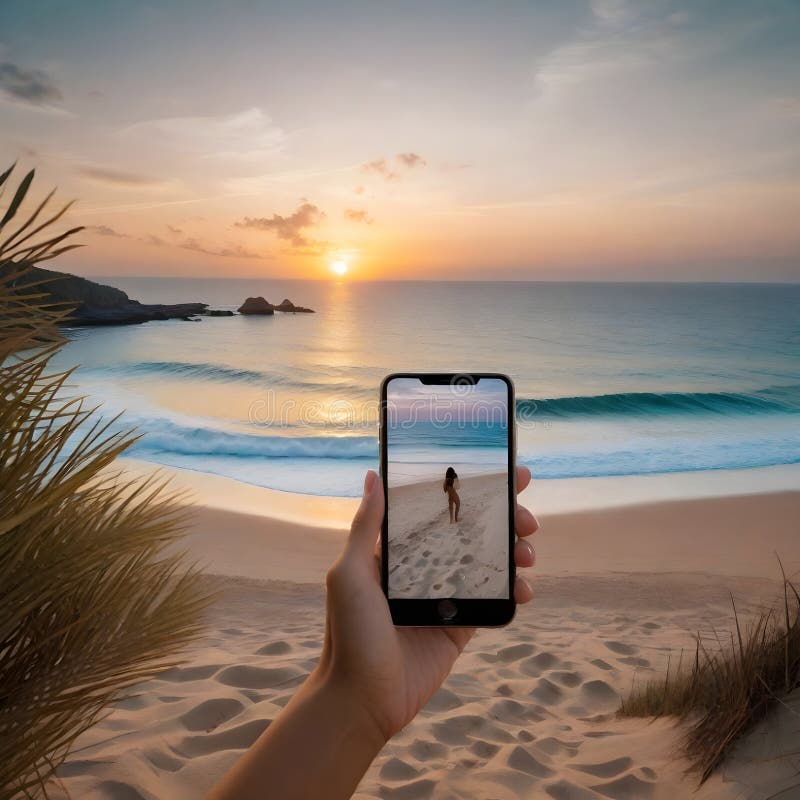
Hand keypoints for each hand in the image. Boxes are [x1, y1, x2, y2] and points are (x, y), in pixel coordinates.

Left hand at [315, 466, 538, 742]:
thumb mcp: (350, 573)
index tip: (506, 473)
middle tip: (527, 519)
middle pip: (472, 532)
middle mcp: (424, 567)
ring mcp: (445, 596)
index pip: (439, 509)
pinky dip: (515, 591)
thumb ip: (367, 526)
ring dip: (515, 552)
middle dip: (505, 520)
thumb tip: (373, 475)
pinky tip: (524, 589)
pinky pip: (494, 600)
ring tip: (527, 553)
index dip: (471, 489)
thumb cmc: (350, 631)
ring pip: (489, 562)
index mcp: (398, 550)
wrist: (362, 698)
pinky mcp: (461, 626)